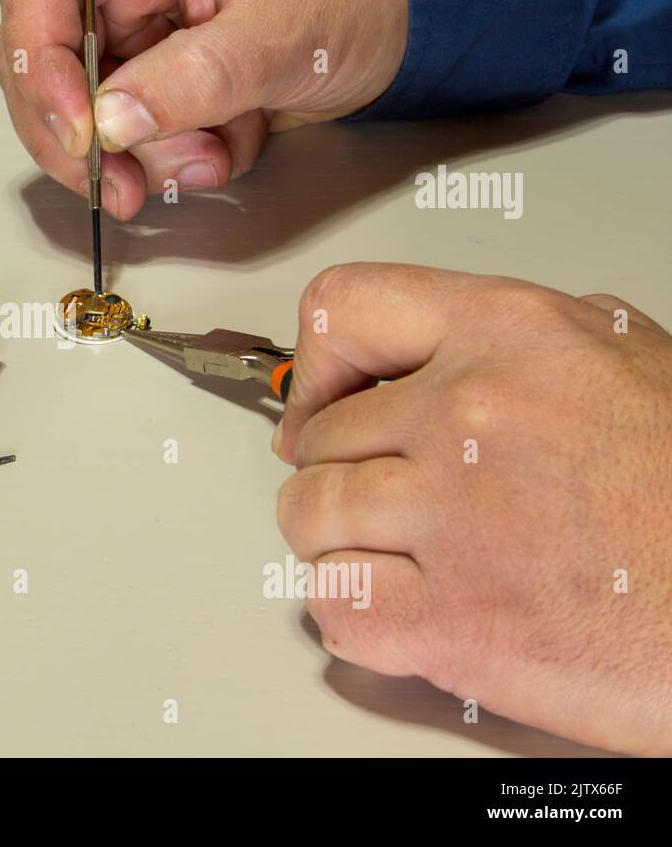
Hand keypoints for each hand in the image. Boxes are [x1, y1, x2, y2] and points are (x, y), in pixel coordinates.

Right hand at [0, 0, 407, 219]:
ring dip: (140, 157)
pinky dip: (174, 160)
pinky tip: (227, 145)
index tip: (78, 126)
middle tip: (114, 185)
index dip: (39, 56)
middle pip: (42, 60)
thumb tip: (110, 122)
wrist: (402, 17)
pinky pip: (135, 139)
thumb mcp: (280, 29)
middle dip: (76, 136)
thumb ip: (193, 77)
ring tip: (210, 156)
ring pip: (86, 114)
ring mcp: (140, 36)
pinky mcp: (159, 83)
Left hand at [273, 263, 671, 754]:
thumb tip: (421, 360)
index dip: (317, 367)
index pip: (341, 309)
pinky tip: (406, 609)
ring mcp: (453, 517)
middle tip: (390, 502)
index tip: (323, 407)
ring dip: (336, 543)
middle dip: (341, 474)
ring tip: (396, 554)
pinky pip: (333, 604)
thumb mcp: (624, 358)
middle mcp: (469, 414)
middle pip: (317, 437)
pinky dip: (356, 614)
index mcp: (511, 335)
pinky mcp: (450, 621)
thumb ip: (512, 344)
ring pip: (306, 516)